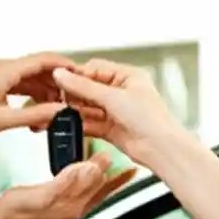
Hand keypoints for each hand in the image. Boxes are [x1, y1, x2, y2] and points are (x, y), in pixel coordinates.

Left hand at [0, 53, 75, 142]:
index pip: (44, 59)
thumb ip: (34, 114)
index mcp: (6, 70)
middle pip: (41, 68)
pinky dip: (34, 96)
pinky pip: (22, 85)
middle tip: (73, 98)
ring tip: (57, 111)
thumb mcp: (4, 120)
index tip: (82, 73)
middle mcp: (3, 68)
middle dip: (58, 83)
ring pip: (32, 78)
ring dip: (46, 92)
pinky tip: (39, 112)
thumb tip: (59, 112)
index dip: (65, 65)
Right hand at [0, 153, 134, 218]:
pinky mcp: (57, 203)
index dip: (109, 169)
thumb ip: (66, 183)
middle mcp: (74, 207)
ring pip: (92, 190)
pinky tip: (83, 174)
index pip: (98, 184)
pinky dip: (86, 180)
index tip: (119, 157)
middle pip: (100, 188)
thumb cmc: (17, 212)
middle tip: (125, 161)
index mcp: (73, 205)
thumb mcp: (42, 194)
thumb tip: (87, 170)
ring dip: (104, 178)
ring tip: (115, 169)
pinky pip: (79, 190)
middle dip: (113, 175)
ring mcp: (66, 206)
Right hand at [51, 60, 184, 165]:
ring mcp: (117, 111)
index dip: (77, 74)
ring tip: (61, 111)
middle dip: (74, 93)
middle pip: (90, 88)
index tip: (59, 78)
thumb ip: (84, 87)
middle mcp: (122, 93)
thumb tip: (62, 75)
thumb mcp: (113, 97)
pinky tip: (70, 124)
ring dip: (76, 109)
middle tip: (58, 97)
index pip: (96, 68)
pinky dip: (80, 124)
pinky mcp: (112, 129)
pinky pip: (91, 123)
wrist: (161, 149)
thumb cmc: (151, 119)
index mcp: (128, 76)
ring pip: (89, 106)